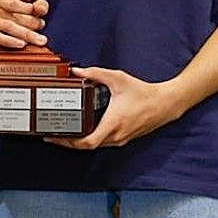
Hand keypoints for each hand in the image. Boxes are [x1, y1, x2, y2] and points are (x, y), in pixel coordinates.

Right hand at [0, 0, 48, 48]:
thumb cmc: (7, 16)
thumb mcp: (24, 6)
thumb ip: (37, 4)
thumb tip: (41, 8)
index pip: (12, 2)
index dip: (26, 8)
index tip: (38, 12)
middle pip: (11, 15)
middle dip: (30, 22)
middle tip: (40, 27)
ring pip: (7, 26)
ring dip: (24, 33)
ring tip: (36, 38)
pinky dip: (10, 41)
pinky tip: (20, 43)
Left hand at [47, 67, 188, 149]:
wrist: (165, 104)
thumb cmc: (144, 93)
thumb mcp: (118, 79)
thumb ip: (96, 73)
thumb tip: (77, 70)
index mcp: (112, 124)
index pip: (87, 142)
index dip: (68, 142)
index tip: (55, 138)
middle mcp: (115, 136)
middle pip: (86, 147)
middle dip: (68, 142)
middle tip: (53, 136)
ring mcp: (120, 139)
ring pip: (95, 146)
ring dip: (79, 142)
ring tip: (65, 133)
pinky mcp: (124, 138)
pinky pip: (103, 143)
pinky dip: (91, 139)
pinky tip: (85, 130)